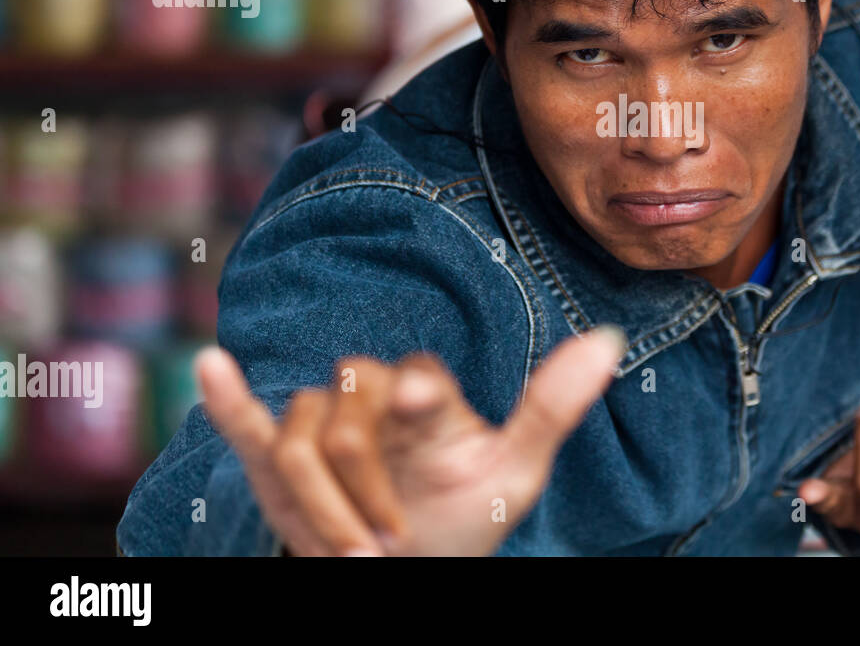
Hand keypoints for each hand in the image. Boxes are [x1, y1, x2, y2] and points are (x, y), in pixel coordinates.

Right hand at [197, 326, 625, 555]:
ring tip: (351, 554)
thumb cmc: (465, 511)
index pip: (415, 382)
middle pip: (346, 417)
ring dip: (319, 509)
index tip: (420, 402)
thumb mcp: (515, 470)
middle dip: (362, 491)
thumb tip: (611, 340)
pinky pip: (246, 424)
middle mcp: (372, 401)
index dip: (416, 396)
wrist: (411, 559)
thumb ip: (552, 407)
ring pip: (296, 443)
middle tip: (388, 549)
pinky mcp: (276, 457)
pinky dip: (226, 400)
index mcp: (429, 399)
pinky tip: (209, 366)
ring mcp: (321, 427)